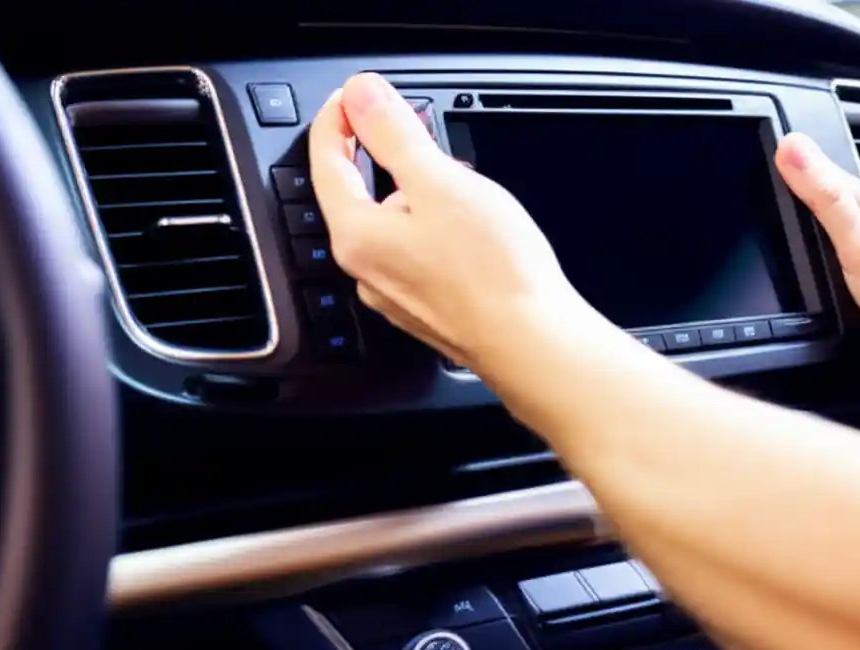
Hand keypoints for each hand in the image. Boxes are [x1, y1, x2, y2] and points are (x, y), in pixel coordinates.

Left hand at [308, 73, 589, 367]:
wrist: (533, 344)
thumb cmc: (494, 273)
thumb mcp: (441, 183)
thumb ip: (394, 135)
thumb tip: (361, 95)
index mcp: (358, 236)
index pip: (326, 163)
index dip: (336, 120)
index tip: (354, 95)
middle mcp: (367, 271)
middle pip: (356, 195)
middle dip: (377, 154)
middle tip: (402, 123)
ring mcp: (397, 295)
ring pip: (390, 226)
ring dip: (409, 191)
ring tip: (448, 174)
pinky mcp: (428, 310)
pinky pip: (415, 253)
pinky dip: (429, 225)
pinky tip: (464, 223)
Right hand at [774, 133, 859, 365]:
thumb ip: (825, 196)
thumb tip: (792, 145)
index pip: (819, 169)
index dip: (787, 163)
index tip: (760, 157)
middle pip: (834, 192)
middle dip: (804, 186)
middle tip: (771, 178)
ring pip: (848, 217)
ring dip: (822, 212)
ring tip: (796, 207)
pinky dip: (839, 241)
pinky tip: (834, 255)